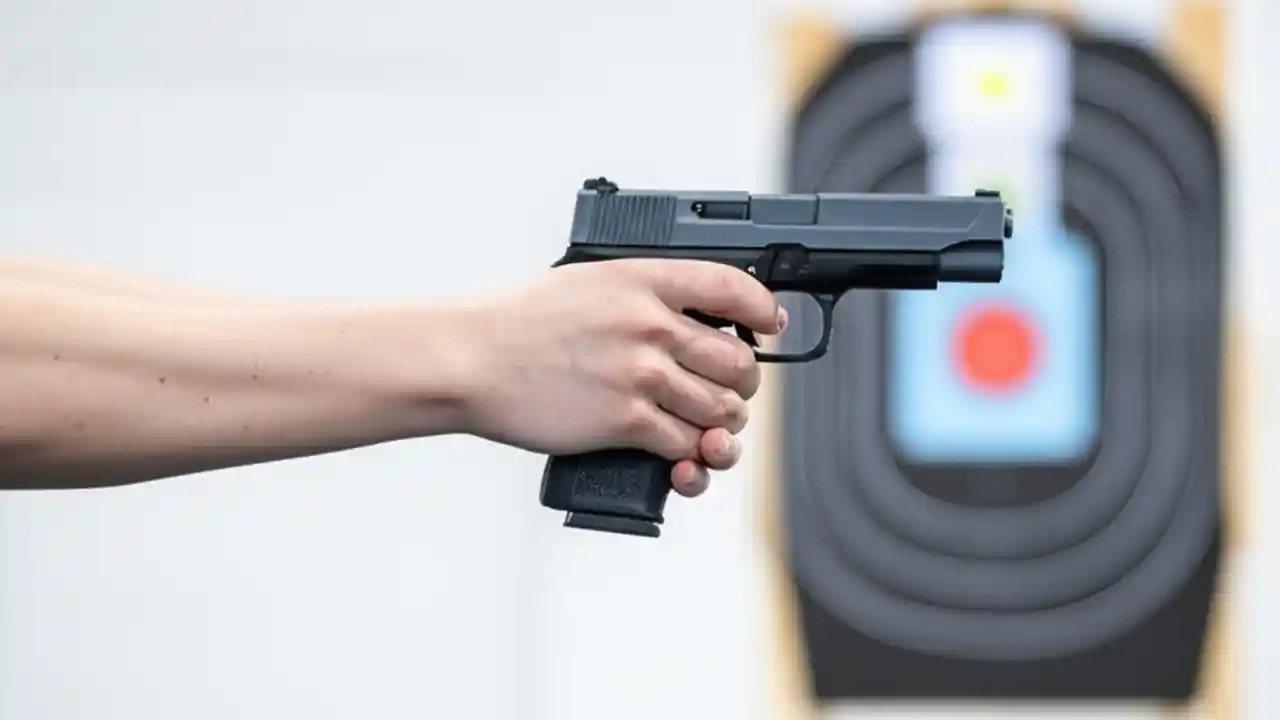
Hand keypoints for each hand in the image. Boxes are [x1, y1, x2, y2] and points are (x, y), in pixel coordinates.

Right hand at [459, 259, 784, 496]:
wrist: (472, 358)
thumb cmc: (522, 321)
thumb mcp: (591, 280)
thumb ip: (645, 294)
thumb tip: (693, 317)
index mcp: (645, 281)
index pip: (734, 287)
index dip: (764, 311)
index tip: (769, 326)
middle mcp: (651, 325)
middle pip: (739, 363)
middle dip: (742, 385)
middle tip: (728, 392)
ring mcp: (640, 375)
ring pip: (721, 411)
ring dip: (720, 427)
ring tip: (707, 428)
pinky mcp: (624, 422)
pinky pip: (685, 446)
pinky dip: (688, 458)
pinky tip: (677, 453)